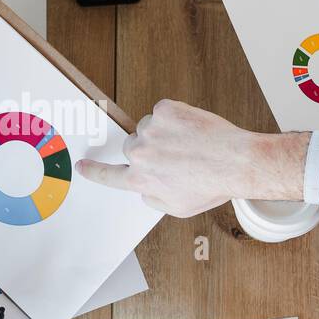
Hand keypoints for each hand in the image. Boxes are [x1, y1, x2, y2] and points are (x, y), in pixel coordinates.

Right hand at [75, 99, 309, 216]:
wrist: (236, 161)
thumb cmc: (211, 186)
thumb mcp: (178, 208)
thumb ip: (153, 198)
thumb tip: (144, 188)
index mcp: (140, 180)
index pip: (108, 176)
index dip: (93, 170)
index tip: (81, 164)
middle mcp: (140, 154)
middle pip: (132, 146)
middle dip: (149, 150)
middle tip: (176, 156)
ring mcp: (151, 130)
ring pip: (147, 127)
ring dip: (163, 132)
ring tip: (190, 144)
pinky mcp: (165, 110)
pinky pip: (163, 111)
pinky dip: (175, 117)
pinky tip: (193, 130)